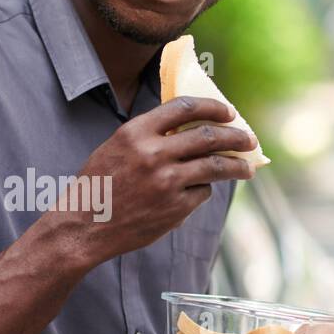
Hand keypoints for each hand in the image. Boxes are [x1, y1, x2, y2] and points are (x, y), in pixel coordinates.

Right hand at [57, 95, 258, 268]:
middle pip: (209, 136)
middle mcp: (154, 153)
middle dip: (236, 137)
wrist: (84, 226)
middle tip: (249, 140)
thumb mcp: (117, 147)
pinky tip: (198, 193)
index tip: (229, 112)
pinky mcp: (175, 208)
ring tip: (247, 168)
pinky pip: (201, 193)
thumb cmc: (99, 185)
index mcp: (136, 132)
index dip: (213, 107)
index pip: (185, 107)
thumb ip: (150, 135)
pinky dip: (203, 191)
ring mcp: (167, 182)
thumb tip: (191, 126)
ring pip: (215, 167)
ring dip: (237, 166)